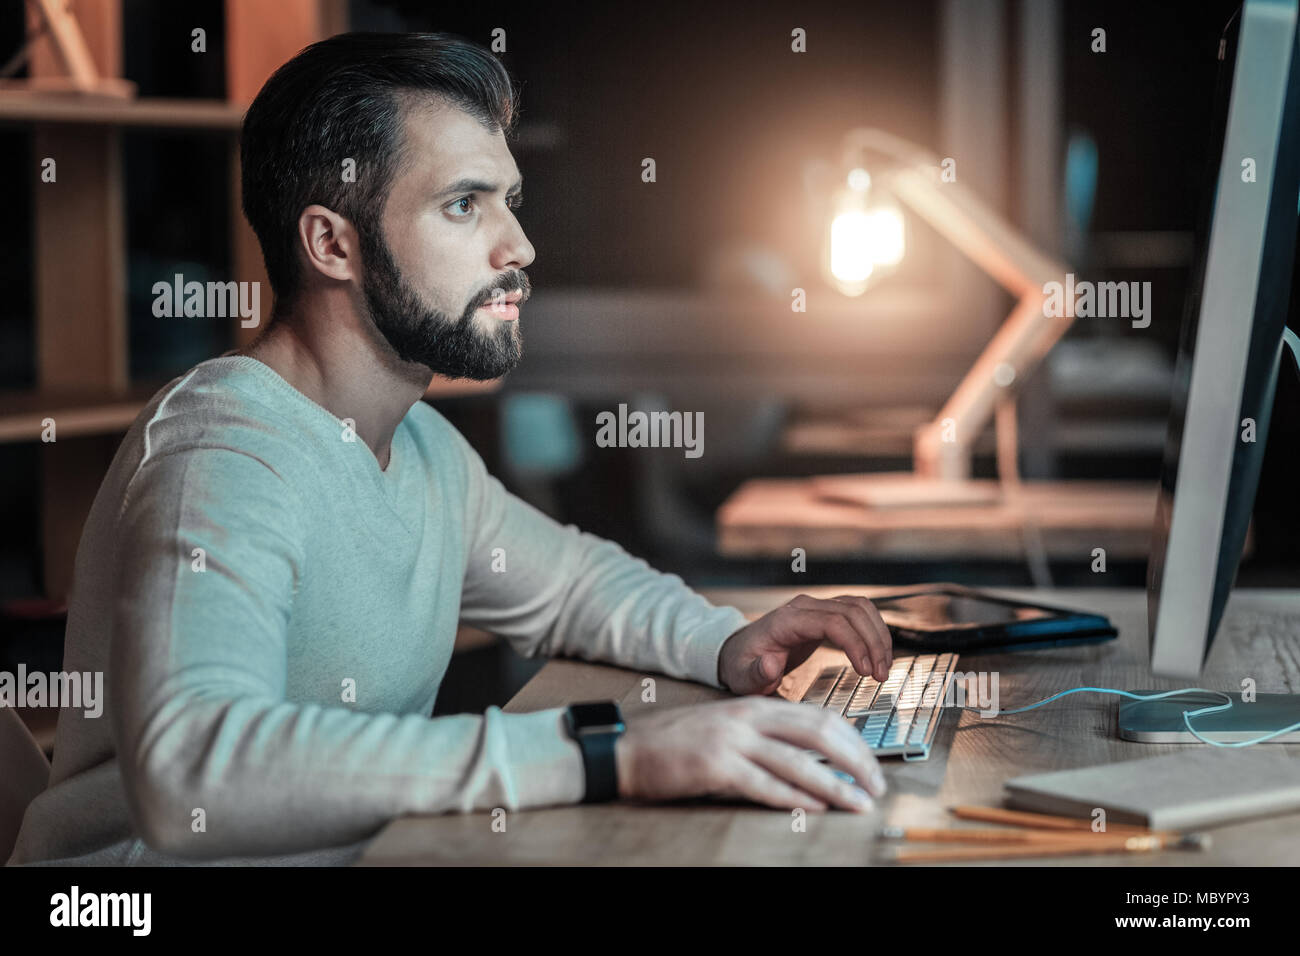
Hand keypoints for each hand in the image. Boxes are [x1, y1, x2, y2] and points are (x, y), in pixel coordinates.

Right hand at [614, 697, 885, 811]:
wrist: (625, 749)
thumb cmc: (676, 745)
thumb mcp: (725, 728)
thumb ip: (764, 736)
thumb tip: (812, 759)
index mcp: (752, 706)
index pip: (817, 716)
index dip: (852, 740)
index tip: (871, 764)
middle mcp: (746, 717)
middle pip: (817, 732)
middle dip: (855, 760)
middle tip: (877, 784)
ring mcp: (730, 740)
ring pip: (797, 761)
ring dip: (834, 785)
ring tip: (858, 802)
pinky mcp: (714, 766)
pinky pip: (763, 784)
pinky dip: (793, 798)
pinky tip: (814, 809)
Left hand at [716, 593, 893, 695]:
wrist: (738, 652)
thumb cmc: (742, 665)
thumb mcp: (742, 676)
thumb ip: (755, 672)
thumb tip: (770, 664)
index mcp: (786, 621)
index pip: (832, 622)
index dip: (855, 644)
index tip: (866, 671)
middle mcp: (803, 608)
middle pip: (851, 612)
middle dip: (872, 643)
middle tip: (880, 675)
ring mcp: (815, 608)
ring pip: (859, 608)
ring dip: (877, 635)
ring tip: (883, 667)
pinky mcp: (825, 614)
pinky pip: (857, 613)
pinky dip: (873, 631)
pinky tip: (878, 654)